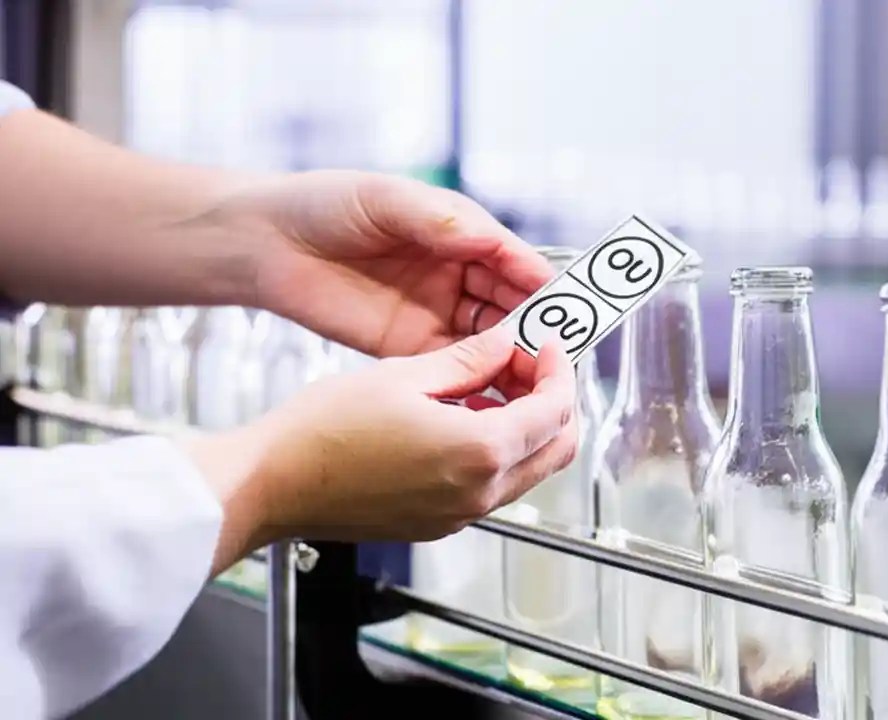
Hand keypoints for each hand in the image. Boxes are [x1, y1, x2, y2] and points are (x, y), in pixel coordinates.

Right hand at [184, 326, 576, 573]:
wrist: (272, 486)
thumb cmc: (321, 434)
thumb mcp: (404, 375)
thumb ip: (467, 360)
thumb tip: (504, 345)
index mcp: (478, 452)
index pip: (554, 411)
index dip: (559, 372)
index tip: (549, 347)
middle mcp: (478, 493)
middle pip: (557, 450)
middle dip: (556, 403)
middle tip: (534, 366)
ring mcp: (460, 514)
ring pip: (528, 470)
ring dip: (528, 427)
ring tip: (496, 384)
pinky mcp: (440, 522)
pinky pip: (492, 486)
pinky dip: (497, 450)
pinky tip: (466, 415)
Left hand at [220, 170, 552, 356]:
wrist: (264, 243)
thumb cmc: (324, 205)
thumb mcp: (386, 200)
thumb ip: (439, 220)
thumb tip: (487, 239)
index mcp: (459, 234)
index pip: (514, 261)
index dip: (541, 282)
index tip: (566, 304)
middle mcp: (456, 275)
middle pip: (512, 303)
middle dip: (537, 324)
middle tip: (558, 350)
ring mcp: (435, 314)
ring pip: (492, 338)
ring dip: (515, 355)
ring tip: (535, 376)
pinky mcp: (408, 348)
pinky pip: (456, 366)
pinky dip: (480, 379)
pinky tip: (497, 391)